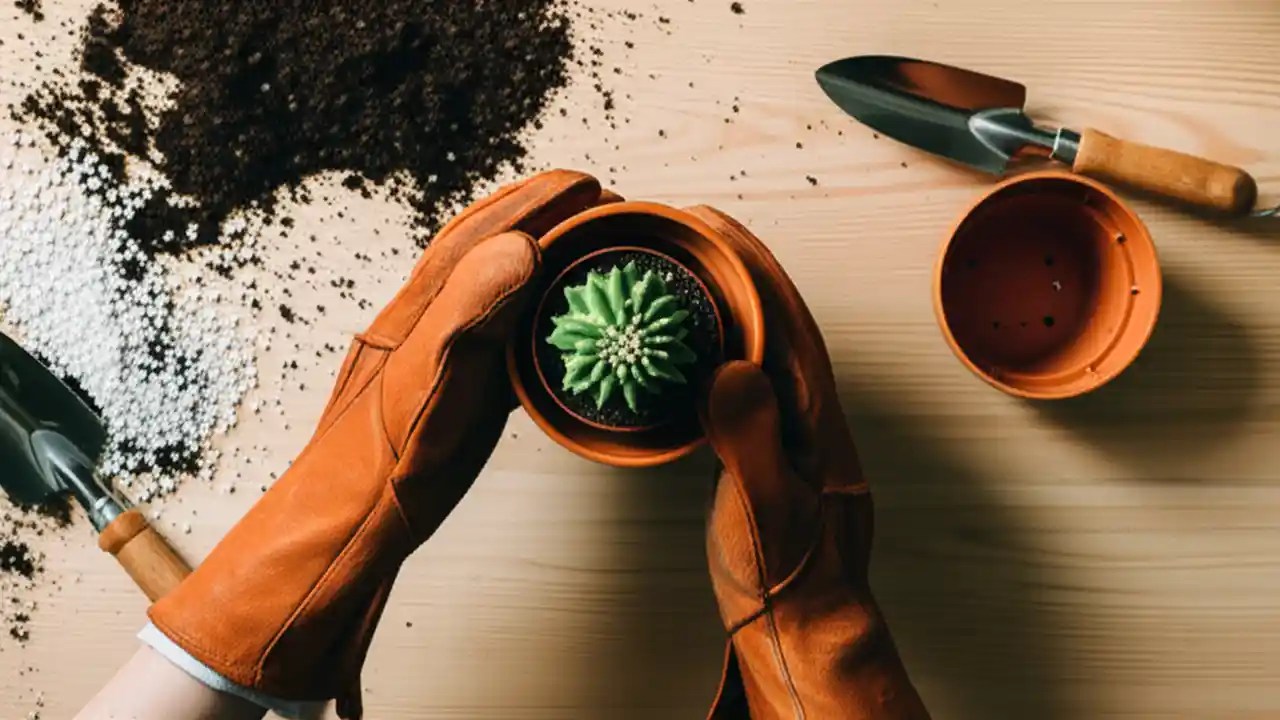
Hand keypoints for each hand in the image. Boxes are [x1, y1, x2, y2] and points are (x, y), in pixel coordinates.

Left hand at [148, 171, 610, 719]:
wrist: (341, 533)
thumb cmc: (376, 464)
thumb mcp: (429, 381)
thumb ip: (470, 312)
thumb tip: (523, 245)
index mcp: (426, 305)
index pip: (489, 231)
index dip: (541, 201)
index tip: (590, 185)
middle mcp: (432, 319)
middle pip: (491, 248)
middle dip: (543, 217)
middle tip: (599, 206)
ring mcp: (442, 355)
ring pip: (497, 292)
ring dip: (540, 264)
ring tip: (585, 252)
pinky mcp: (454, 393)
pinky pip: (503, 340)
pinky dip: (535, 321)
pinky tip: (555, 331)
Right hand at [687, 206, 929, 719]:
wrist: (807, 629)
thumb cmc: (790, 580)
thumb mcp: (766, 511)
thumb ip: (751, 441)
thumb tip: (733, 370)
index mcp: (815, 417)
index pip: (784, 320)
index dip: (750, 264)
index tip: (713, 223)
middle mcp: (811, 414)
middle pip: (778, 318)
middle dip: (741, 263)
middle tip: (694, 225)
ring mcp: (794, 429)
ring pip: (765, 343)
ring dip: (733, 296)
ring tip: (691, 264)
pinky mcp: (771, 449)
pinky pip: (748, 376)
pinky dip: (722, 342)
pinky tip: (696, 343)